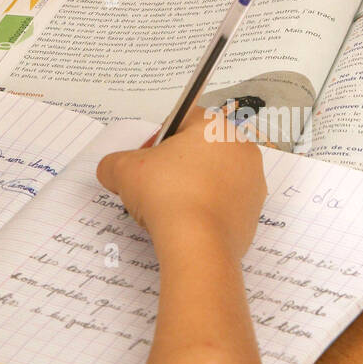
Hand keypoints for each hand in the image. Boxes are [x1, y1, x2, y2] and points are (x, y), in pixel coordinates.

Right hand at [96, 107, 266, 259]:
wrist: (197, 244)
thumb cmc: (168, 196)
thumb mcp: (123, 170)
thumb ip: (113, 163)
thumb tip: (111, 171)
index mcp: (216, 127)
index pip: (182, 119)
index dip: (157, 138)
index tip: (144, 158)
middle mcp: (241, 150)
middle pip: (200, 148)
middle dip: (176, 163)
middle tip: (154, 182)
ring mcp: (251, 183)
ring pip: (213, 177)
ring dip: (192, 186)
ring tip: (169, 205)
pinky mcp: (252, 213)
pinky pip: (223, 203)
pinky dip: (205, 209)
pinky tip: (186, 221)